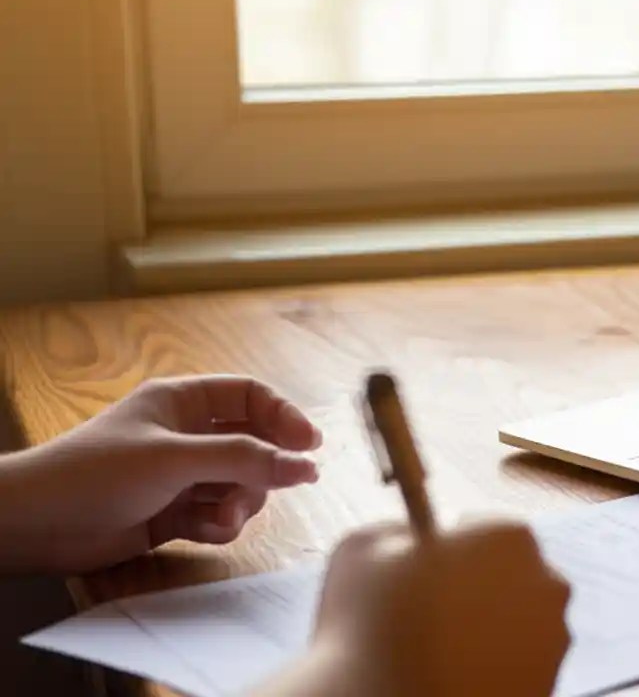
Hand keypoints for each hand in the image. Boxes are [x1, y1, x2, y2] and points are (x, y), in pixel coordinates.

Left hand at [0, 376, 321, 573]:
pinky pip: (218, 515)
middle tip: (272, 488)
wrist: (36, 525)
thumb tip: (308, 465)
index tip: (311, 446)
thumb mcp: (176, 459)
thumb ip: (245, 460)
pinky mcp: (173, 513)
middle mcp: (186, 435)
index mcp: (183, 401)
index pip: (252, 397)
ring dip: (241, 503)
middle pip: (254, 445)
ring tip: (224, 517)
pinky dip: (219, 525)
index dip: (285, 417)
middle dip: (264, 470)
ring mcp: (181, 475)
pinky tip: (204, 532)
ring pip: (241, 484)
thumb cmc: (97, 474)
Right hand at [260, 522, 570, 696]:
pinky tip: (453, 673)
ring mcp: (555, 638)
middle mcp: (547, 582)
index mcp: (509, 537)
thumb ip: (395, 532)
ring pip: (516, 619)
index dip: (446, 546)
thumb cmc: (374, 624)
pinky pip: (516, 661)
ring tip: (436, 649)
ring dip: (484, 626)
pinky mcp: (548, 683)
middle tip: (426, 611)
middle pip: (506, 571)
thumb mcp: (362, 549)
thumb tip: (405, 540)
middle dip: (473, 584)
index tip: (421, 568)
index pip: (481, 528)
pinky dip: (491, 664)